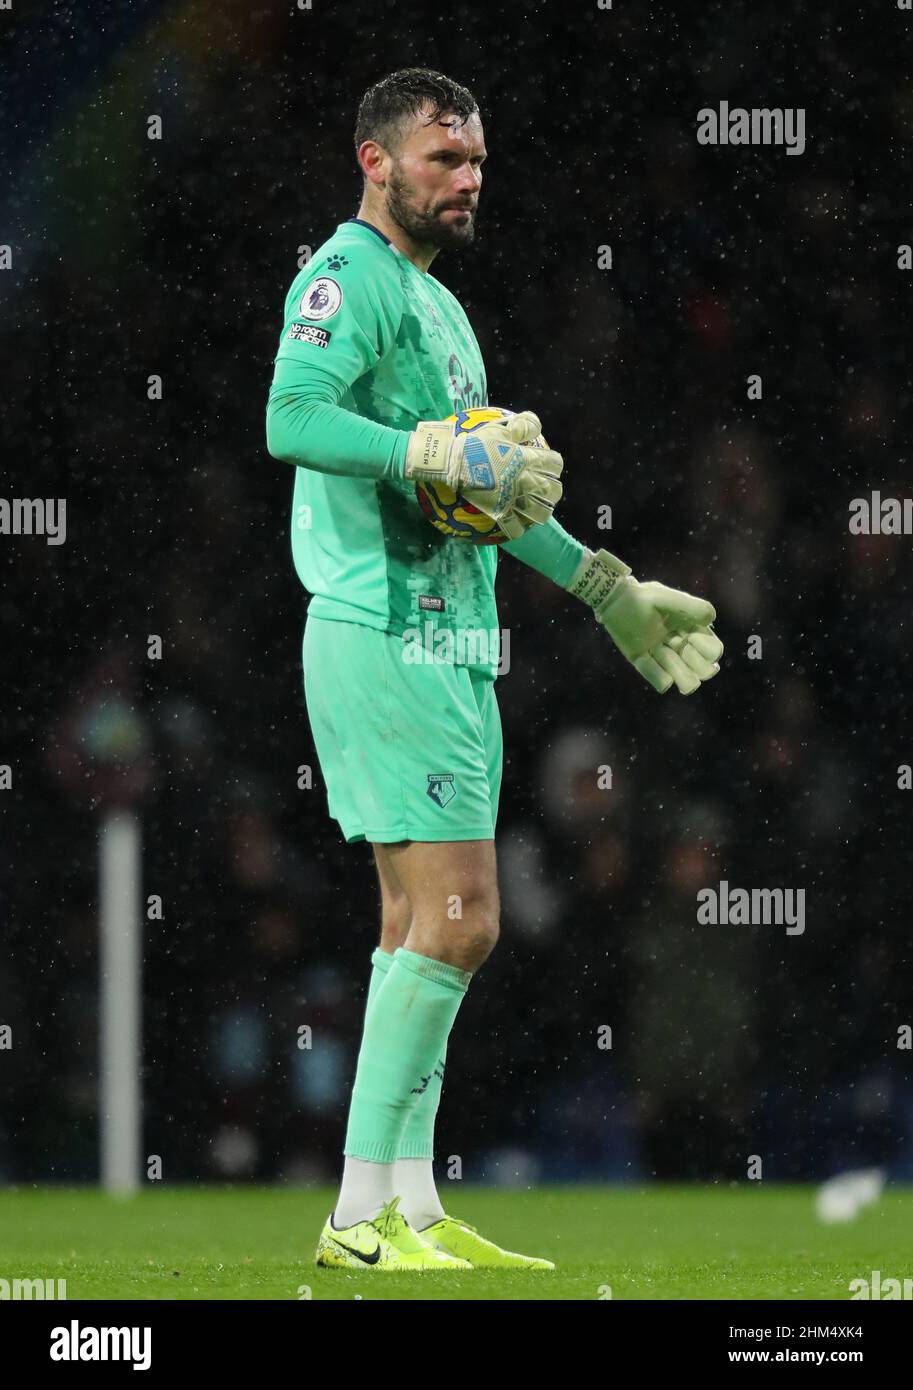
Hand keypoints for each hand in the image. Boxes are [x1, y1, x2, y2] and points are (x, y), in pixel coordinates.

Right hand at [405, 410, 562, 539]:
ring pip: (539, 512)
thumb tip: (537, 425)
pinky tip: (516, 527)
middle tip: (548, 490)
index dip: (554, 464)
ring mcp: (513, 498)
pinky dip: (517, 529)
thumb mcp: (500, 428)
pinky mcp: (500, 512)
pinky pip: (514, 528)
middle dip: (554, 490)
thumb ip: (522, 425)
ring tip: (540, 511)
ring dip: (543, 512)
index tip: (550, 465)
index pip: (554, 463)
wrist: (455, 462)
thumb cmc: (477, 443)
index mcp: (527, 460)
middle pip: (552, 490)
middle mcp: (524, 480)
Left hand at [567, 548, 722, 693]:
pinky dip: (659, 678)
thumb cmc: (644, 596)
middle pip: (704, 670)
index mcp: (692, 629)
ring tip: (663, 654)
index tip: (691, 637)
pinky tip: (654, 668)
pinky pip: (658, 679)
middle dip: (696, 664)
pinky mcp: (643, 661)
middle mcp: (681, 645)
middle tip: (679, 647)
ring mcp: (662, 656)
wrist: (614, 600)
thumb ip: (690, 606)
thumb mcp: (667, 598)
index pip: (713, 650)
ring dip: (679, 673)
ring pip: (685, 679)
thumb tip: (712, 619)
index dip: (707, 649)